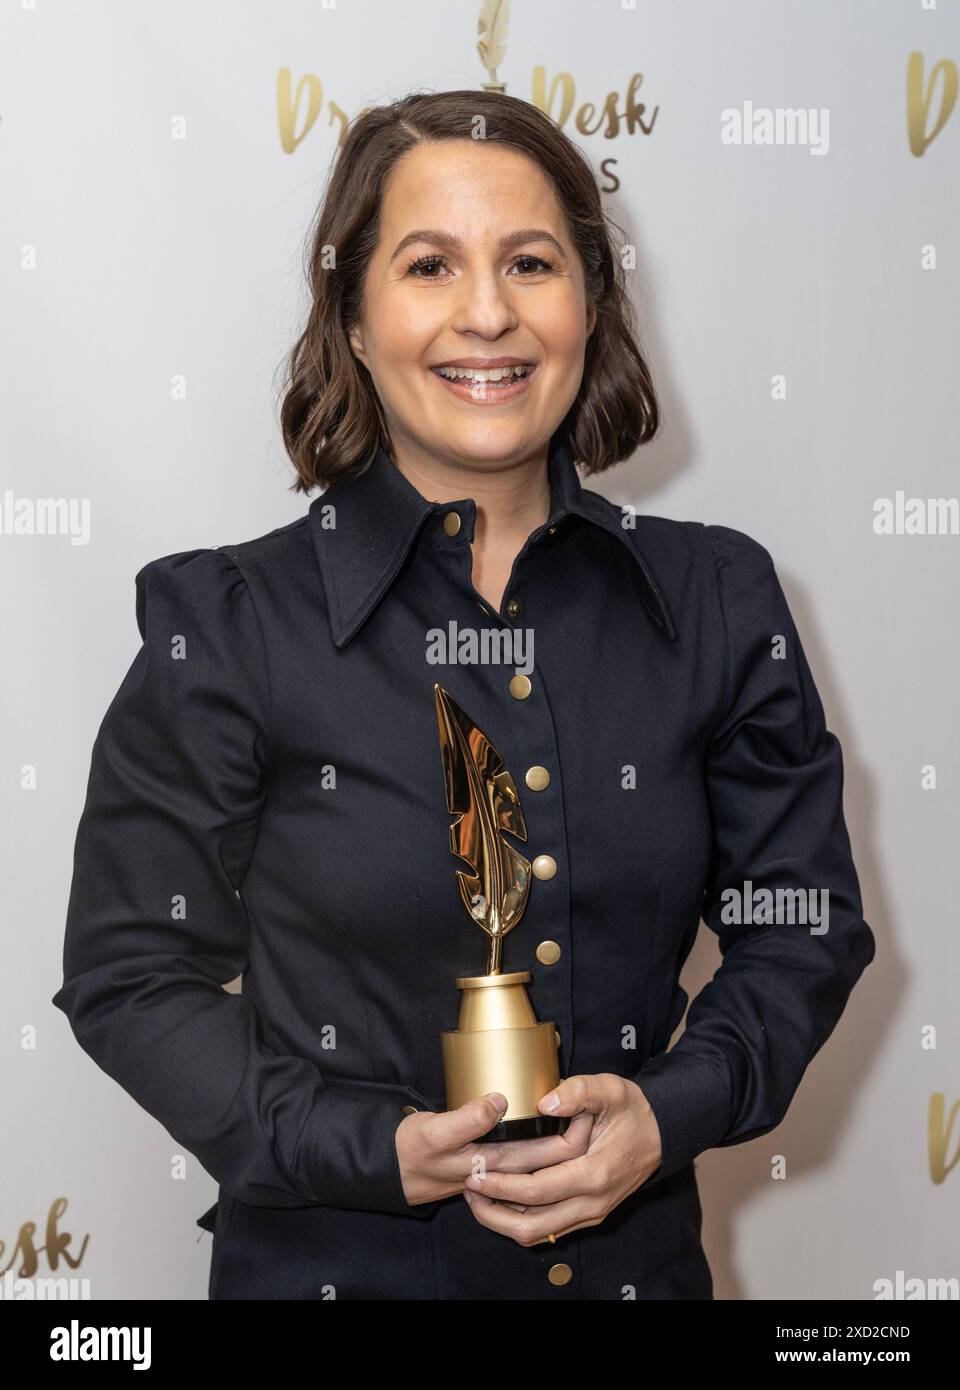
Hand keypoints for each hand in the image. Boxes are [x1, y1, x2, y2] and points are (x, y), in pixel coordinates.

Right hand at [394, 1091, 593, 1207]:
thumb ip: (468, 1119)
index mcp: (496, 1160)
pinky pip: (529, 1166)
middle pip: (553, 1156)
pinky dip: (545, 1153)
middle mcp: (504, 1169)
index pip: (548, 1150)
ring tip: (584, 1118)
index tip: (591, 1109)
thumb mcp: (435, 1131)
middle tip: (597, 1108)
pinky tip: (553, 1135)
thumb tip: (499, 1102)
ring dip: (563, 1146)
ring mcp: (500, 1172)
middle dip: (577, 1136)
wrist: (396, 1170)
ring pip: (544, 1161)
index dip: (573, 1132)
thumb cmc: (414, 1150)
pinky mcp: (493, 1169)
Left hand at [460, 1074, 661, 1244]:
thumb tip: (546, 1100)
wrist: (662, 1133)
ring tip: (478, 1198)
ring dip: (505, 1222)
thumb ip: (578, 1092)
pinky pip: (550, 1229)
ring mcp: (592, 1213)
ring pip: (539, 1233)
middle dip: (494, 1213)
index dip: (502, 1186)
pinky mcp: (590, 1215)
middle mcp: (592, 1202)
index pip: (537, 1190)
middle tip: (469, 1189)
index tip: (475, 1174)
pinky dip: (522, 1221)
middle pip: (533, 1224)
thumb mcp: (610, 1089)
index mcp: (594, 1174)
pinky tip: (504, 1201)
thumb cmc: (633, 1110)